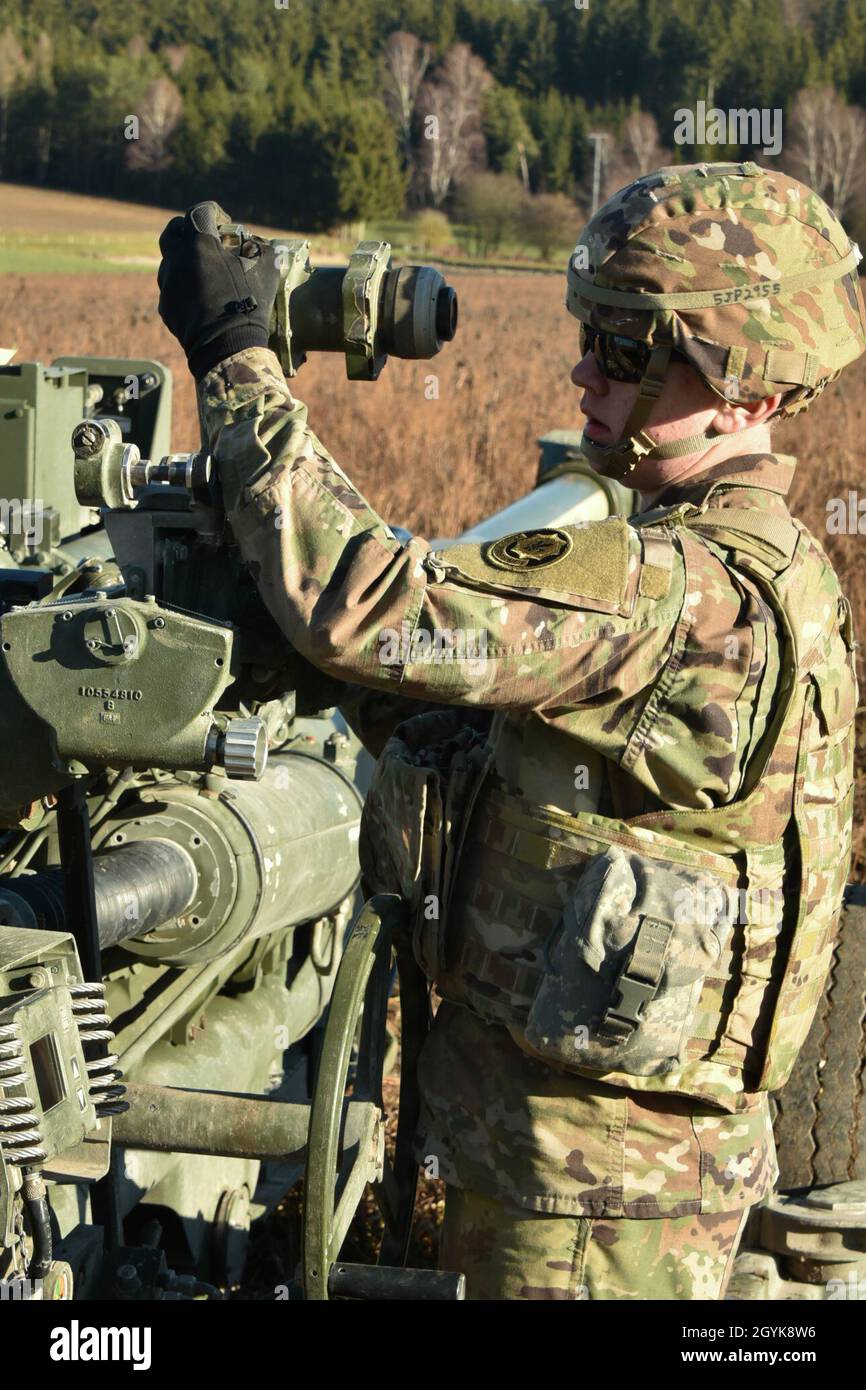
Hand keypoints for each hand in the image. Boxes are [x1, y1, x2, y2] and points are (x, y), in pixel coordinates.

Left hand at [157, 202, 280, 380]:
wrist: (227, 346)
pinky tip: (199, 297)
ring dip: (184, 260)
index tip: (226, 223)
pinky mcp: (165, 306)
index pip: (201, 212)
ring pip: (170, 262)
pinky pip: (172, 289)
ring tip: (203, 272)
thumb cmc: (249, 302)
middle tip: (204, 239)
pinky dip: (184, 287)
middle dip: (188, 230)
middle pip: (173, 231)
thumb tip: (252, 243)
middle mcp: (177, 258)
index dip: (215, 213)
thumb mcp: (265, 267)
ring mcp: (168, 283)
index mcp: (199, 243)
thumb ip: (257, 246)